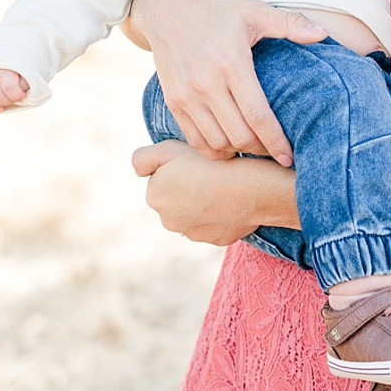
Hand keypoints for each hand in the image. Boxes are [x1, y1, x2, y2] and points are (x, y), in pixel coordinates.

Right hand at [0, 68, 28, 114]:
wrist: (6, 61)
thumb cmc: (19, 68)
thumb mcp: (27, 71)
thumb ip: (26, 81)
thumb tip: (20, 93)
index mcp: (2, 65)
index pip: (8, 86)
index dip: (17, 95)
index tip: (22, 94)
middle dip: (9, 100)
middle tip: (15, 96)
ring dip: (0, 104)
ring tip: (8, 99)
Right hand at [128, 0, 326, 164]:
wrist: (167, 8)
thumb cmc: (217, 10)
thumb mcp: (254, 10)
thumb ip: (289, 23)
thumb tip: (323, 34)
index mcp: (231, 63)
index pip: (257, 115)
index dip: (276, 141)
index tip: (289, 156)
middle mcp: (206, 83)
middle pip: (239, 135)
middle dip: (262, 149)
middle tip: (276, 151)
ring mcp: (186, 95)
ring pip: (217, 142)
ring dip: (239, 151)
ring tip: (255, 147)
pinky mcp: (173, 101)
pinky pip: (194, 140)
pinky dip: (214, 151)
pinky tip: (229, 147)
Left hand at [132, 140, 295, 245]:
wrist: (252, 188)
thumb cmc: (211, 164)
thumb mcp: (169, 149)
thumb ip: (142, 158)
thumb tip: (138, 171)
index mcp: (155, 198)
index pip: (161, 179)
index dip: (178, 168)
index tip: (194, 163)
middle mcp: (169, 221)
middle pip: (177, 198)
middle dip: (188, 188)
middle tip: (208, 174)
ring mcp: (193, 234)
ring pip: (195, 213)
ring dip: (203, 203)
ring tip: (221, 186)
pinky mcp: (216, 241)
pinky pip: (215, 224)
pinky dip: (221, 214)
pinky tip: (231, 201)